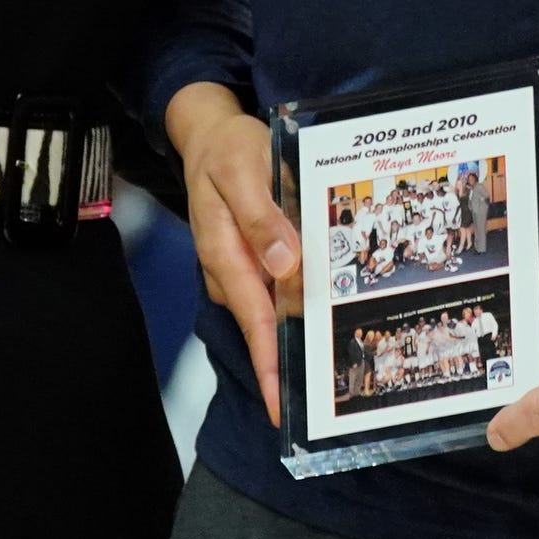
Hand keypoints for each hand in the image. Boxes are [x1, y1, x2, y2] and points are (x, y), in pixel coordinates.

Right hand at [164, 83, 298, 425]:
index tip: (282, 405)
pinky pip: (276, 288)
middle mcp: (231, 270)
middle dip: (286, 366)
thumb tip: (283, 265)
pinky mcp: (251, 259)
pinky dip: (296, 299)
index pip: (254, 319)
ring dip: (296, 333)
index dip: (268, 364)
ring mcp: (240, 267)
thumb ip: (260, 216)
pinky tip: (323, 308)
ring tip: (330, 366)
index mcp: (225, 252)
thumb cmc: (227, 150)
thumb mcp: (243, 169)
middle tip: (318, 402)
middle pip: (265, 326)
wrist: (208, 133)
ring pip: (274, 308)